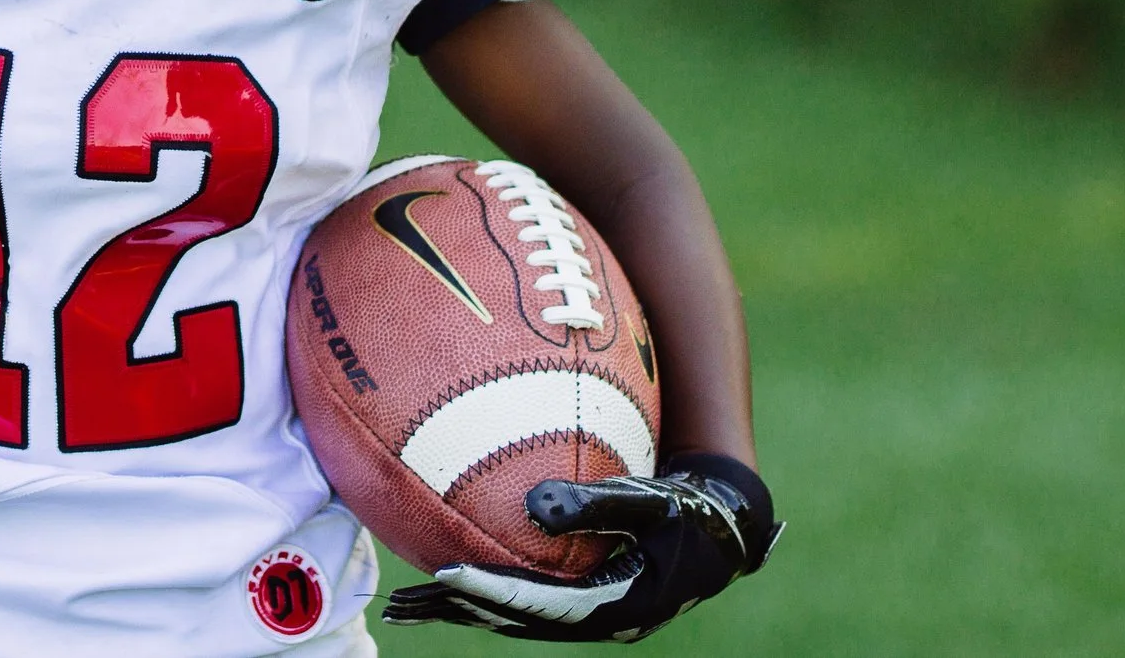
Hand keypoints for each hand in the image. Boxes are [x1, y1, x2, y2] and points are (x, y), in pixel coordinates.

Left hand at [383, 453, 780, 642]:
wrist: (725, 530)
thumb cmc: (690, 510)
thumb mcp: (650, 503)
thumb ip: (596, 504)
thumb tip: (533, 505)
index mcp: (616, 604)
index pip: (538, 601)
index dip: (489, 588)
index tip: (442, 572)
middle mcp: (599, 621)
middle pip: (514, 620)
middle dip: (456, 612)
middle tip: (399, 605)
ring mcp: (593, 617)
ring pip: (516, 619)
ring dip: (463, 611)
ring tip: (408, 605)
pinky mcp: (588, 603)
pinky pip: (527, 605)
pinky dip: (488, 598)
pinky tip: (454, 585)